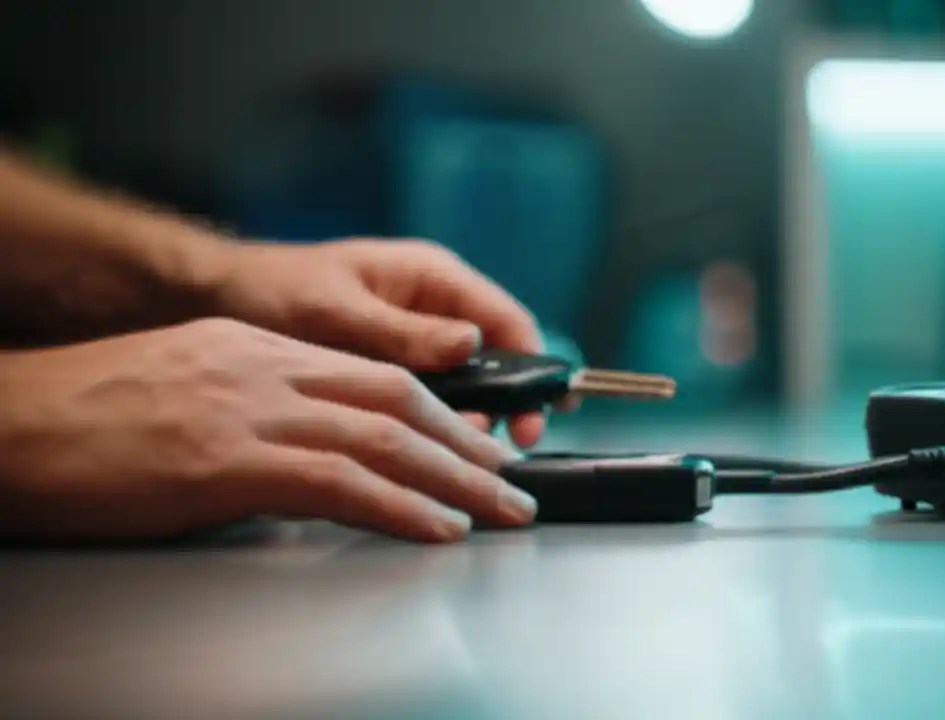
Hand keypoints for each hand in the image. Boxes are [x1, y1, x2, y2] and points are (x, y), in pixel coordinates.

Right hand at [0, 318, 537, 541]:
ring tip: (501, 510)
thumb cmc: (82, 417)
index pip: (377, 372)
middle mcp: (266, 367)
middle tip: (511, 478)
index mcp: (260, 349)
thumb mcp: (190, 387)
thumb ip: (262, 405)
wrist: (7, 422)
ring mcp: (248, 409)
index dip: (441, 409)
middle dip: (466, 443)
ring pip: (386, 437)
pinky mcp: (226, 459)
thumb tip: (316, 451)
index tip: (477, 441)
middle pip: (401, 398)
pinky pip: (339, 481)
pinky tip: (437, 527)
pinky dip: (400, 506)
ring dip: (456, 479)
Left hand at [211, 238, 548, 446]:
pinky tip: (427, 454)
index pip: (508, 322)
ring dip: (472, 421)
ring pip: (469, 386)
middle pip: (498, 361)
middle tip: (503, 452)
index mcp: (431, 278)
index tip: (532, 417)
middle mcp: (433, 308)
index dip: (532, 371)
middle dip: (507, 407)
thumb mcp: (336, 310)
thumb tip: (470, 343)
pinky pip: (434, 399)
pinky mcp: (393, 369)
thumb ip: (402, 331)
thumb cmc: (271, 290)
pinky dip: (437, 426)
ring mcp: (415, 340)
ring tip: (458, 458)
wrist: (214, 300)